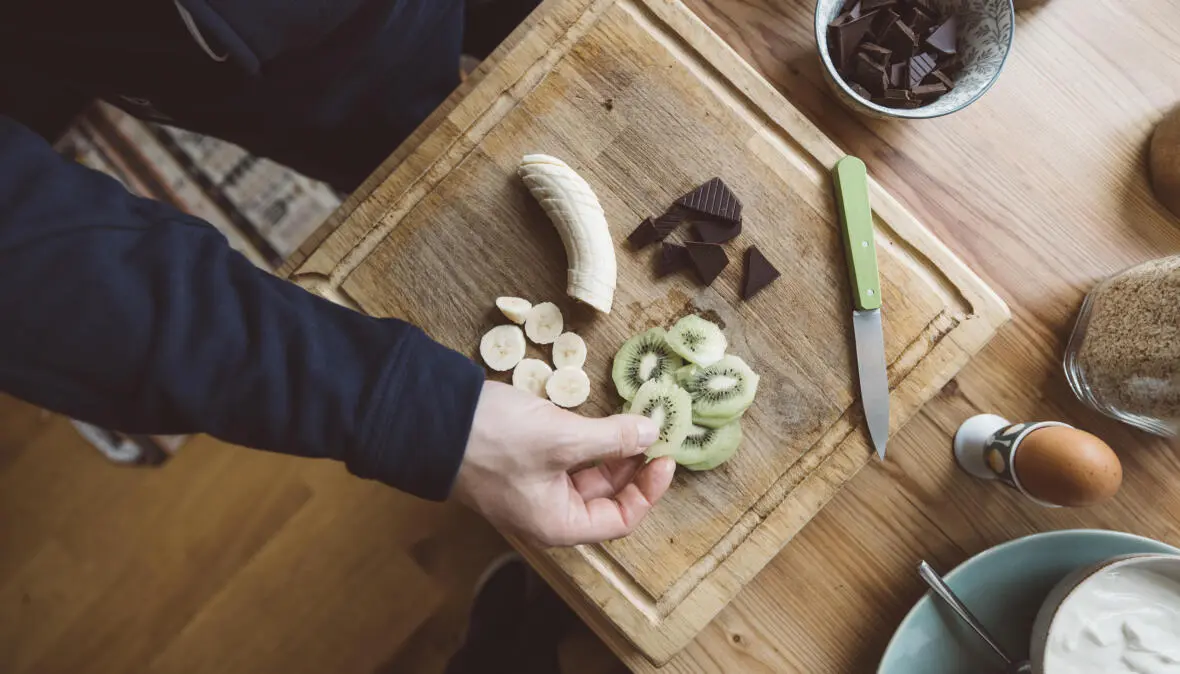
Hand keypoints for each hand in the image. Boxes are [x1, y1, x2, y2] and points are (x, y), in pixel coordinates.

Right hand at [453, 381, 675, 546]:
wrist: (430, 420)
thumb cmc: (496, 440)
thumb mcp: (562, 438)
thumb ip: (612, 439)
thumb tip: (651, 433)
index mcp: (558, 524)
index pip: (621, 520)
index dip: (648, 490)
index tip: (665, 456)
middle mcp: (547, 513)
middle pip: (605, 497)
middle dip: (631, 465)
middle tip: (652, 431)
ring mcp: (532, 488)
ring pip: (586, 475)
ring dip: (610, 450)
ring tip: (630, 421)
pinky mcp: (522, 463)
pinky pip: (566, 459)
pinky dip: (587, 442)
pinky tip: (598, 419)